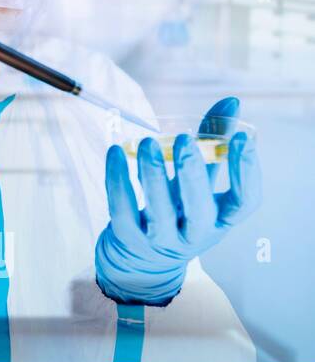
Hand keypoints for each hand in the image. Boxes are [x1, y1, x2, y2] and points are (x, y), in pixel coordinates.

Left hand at [95, 97, 260, 305]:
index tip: (244, 138)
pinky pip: (121, 207)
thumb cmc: (180, 209)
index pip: (245, 202)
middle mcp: (195, 233)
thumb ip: (212, 143)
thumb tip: (231, 101)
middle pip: (200, 208)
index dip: (247, 171)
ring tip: (147, 142)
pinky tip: (115, 151)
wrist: (144, 259)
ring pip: (158, 209)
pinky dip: (117, 179)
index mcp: (221, 218)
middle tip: (186, 139)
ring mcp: (161, 239)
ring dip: (152, 173)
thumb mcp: (201, 182)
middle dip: (192, 173)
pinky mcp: (128, 236)